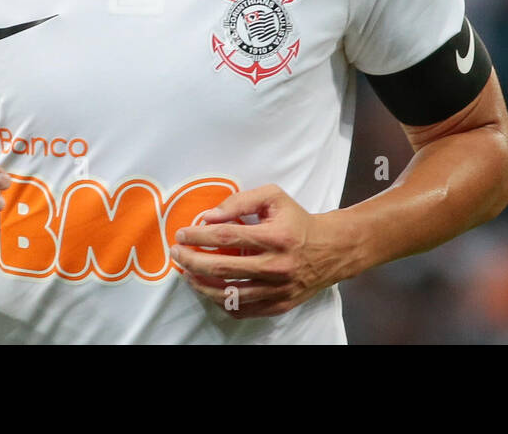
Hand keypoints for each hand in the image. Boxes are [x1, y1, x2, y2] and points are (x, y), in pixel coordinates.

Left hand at [171, 184, 356, 318]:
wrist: (330, 250)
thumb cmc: (297, 221)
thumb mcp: (274, 198)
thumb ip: (240, 202)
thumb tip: (209, 217)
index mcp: (275, 236)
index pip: (227, 236)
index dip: (199, 235)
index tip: (182, 234)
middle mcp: (276, 266)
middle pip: (222, 267)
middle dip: (191, 260)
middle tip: (177, 254)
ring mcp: (277, 290)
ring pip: (228, 294)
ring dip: (201, 284)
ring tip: (188, 274)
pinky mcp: (278, 305)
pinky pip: (241, 310)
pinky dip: (220, 301)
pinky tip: (210, 289)